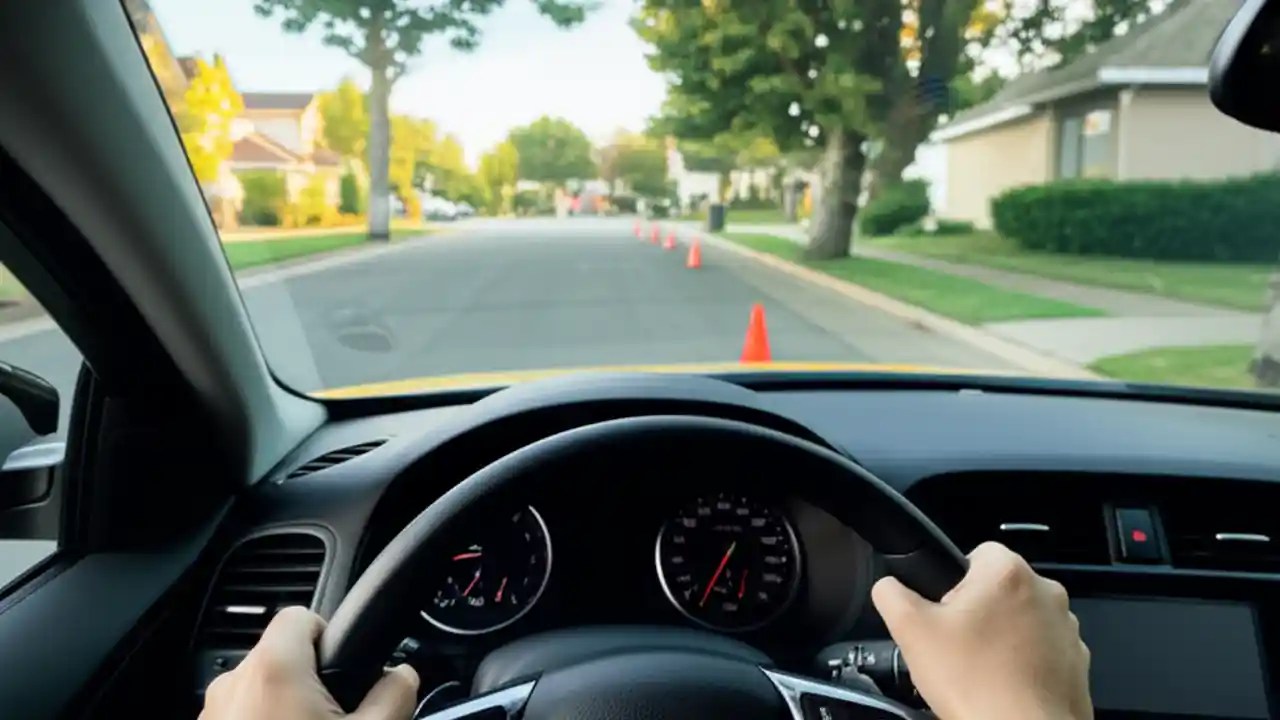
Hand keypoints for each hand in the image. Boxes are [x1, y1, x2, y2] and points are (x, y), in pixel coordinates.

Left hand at [199, 606, 419, 719]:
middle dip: (308, 681)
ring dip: (281, 709)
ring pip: (257, 691)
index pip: (301, 615)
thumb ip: (393, 695)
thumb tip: (403, 676)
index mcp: (274, 669)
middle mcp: (232, 683)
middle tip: (333, 719)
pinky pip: (238, 719)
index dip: (330, 637)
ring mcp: (209, 715)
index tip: (343, 672)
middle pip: (280, 655)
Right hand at [872, 542, 1091, 719]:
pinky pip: (1043, 652)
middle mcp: (1047, 592)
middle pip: (999, 589)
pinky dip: (1025, 664)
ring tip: (981, 672)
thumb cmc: (972, 681)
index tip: (945, 616)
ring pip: (1022, 621)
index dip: (953, 584)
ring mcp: (1068, 629)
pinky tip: (1005, 687)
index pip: (975, 554)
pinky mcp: (1078, 662)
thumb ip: (891, 594)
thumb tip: (889, 586)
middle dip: (978, 613)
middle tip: (957, 648)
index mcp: (1008, 572)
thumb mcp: (911, 631)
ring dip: (1003, 638)